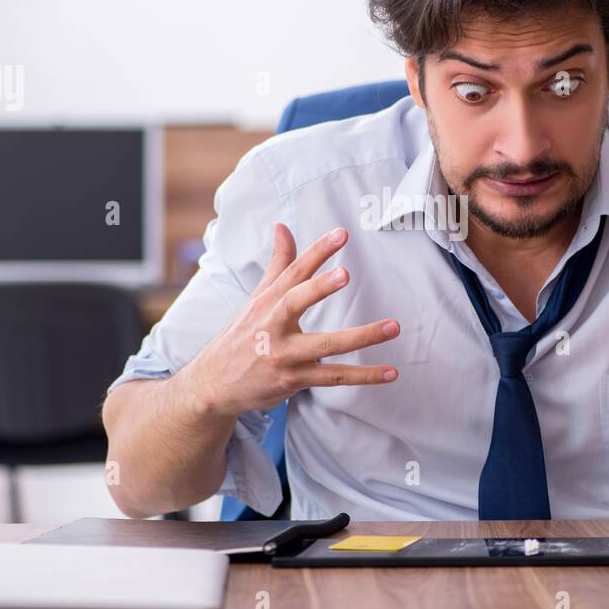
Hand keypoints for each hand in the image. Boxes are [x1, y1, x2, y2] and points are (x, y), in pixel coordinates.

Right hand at [180, 223, 400, 415]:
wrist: (215, 383)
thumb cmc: (243, 334)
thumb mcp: (258, 298)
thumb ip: (279, 263)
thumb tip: (282, 225)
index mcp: (267, 301)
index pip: (294, 271)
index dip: (317, 251)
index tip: (341, 234)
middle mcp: (273, 325)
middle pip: (296, 302)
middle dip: (319, 287)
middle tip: (346, 273)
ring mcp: (283, 355)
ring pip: (325, 345)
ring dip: (362, 336)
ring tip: (393, 326)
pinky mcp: (293, 380)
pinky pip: (333, 377)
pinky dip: (363, 376)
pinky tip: (390, 372)